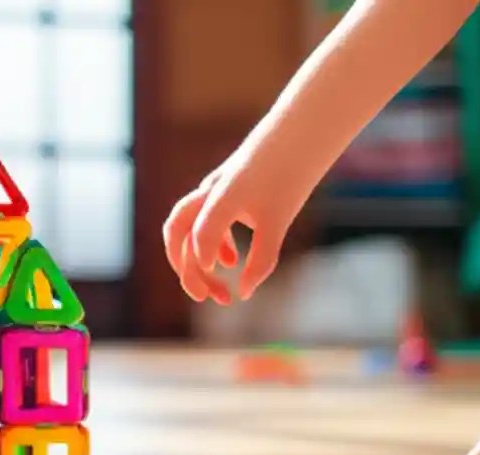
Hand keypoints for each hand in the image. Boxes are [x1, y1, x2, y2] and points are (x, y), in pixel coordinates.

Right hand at [162, 145, 311, 304]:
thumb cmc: (290, 173)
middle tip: (207, 298)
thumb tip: (243, 293)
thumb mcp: (279, 222)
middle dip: (186, 270)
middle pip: (177, 235)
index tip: (218, 283)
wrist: (302, 130)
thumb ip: (261, 259)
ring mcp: (213, 190)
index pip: (197, 234)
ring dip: (195, 261)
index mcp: (220, 196)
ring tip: (218, 289)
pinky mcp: (224, 189)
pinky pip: (205, 220)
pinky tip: (233, 259)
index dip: (200, 262)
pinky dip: (214, 244)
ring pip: (187, 229)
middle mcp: (209, 192)